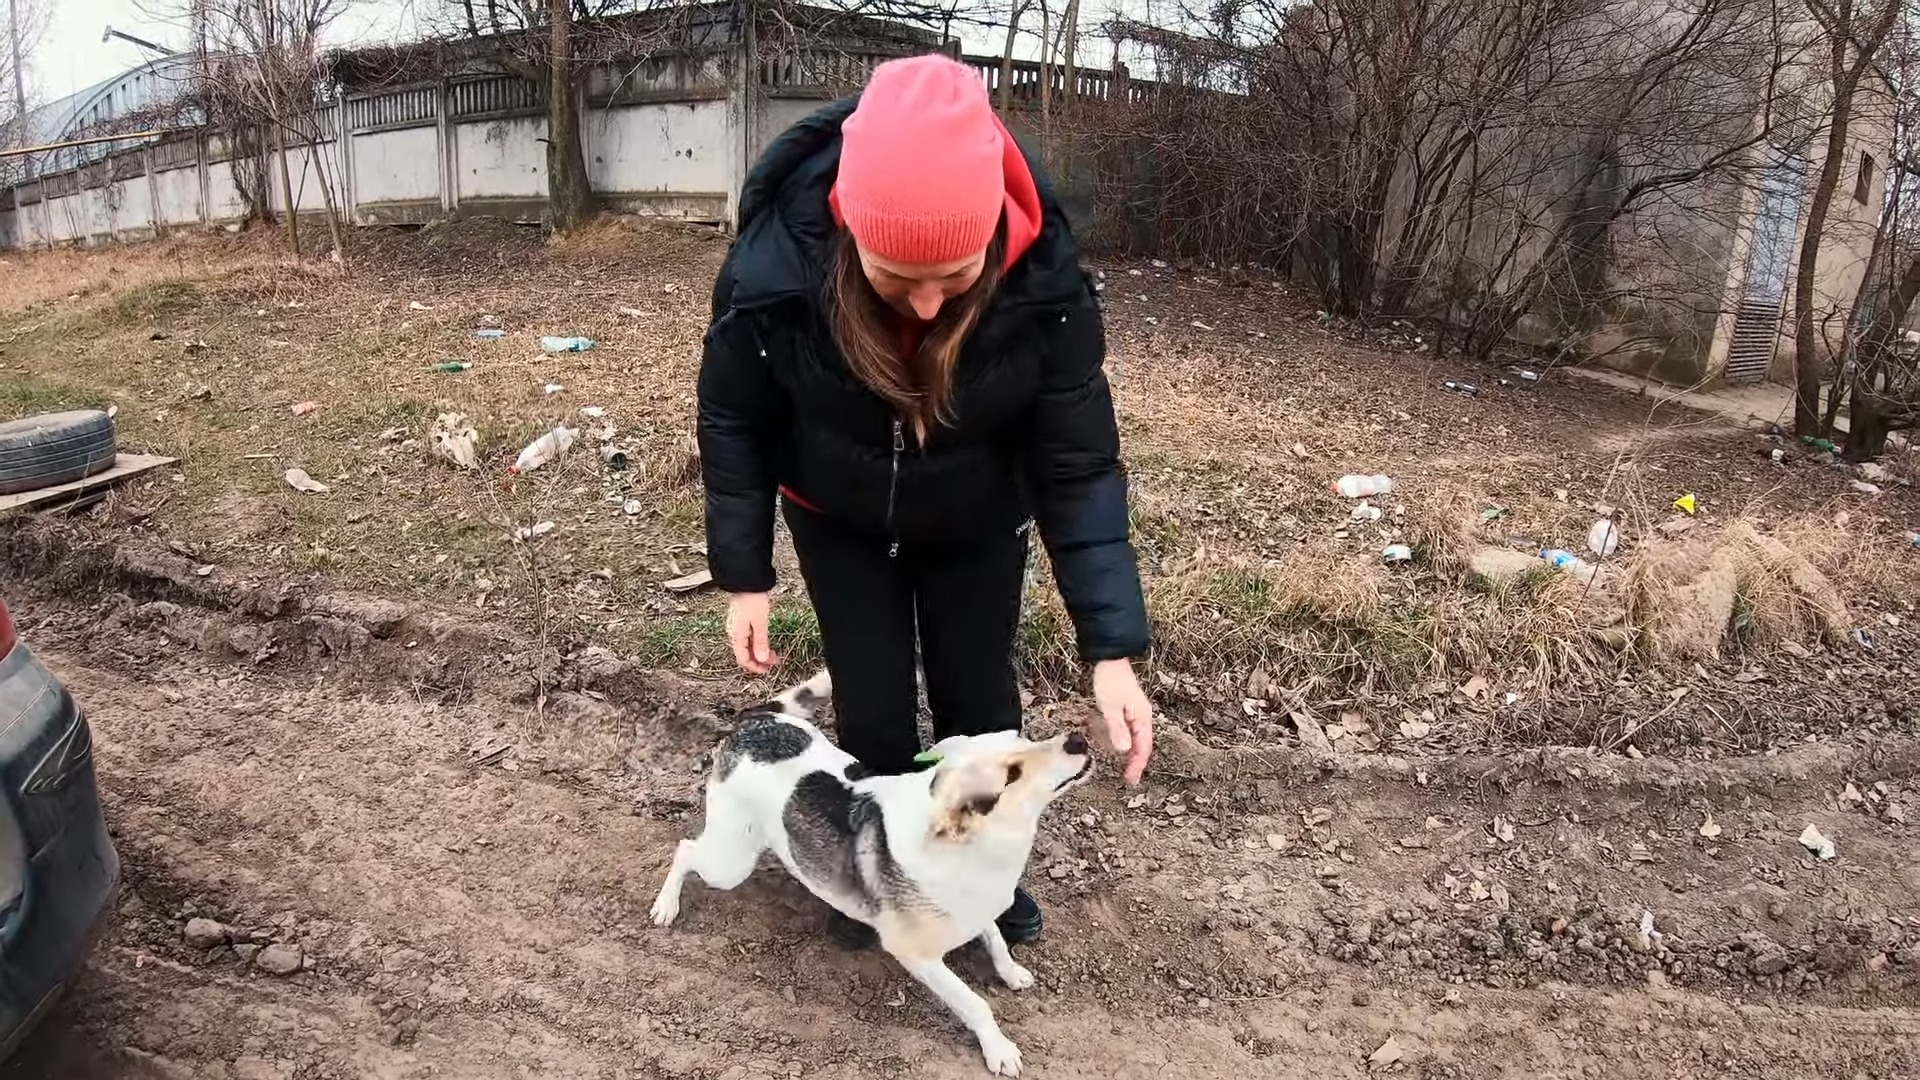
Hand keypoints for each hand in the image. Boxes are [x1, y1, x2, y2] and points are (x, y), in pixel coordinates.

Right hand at [726, 592, 776, 674]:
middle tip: (773, 662)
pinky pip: (747, 638)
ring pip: (747, 646)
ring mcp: (737, 627)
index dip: (755, 667)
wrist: (747, 582)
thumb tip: (762, 659)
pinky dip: (757, 643)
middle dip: (759, 660)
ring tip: (772, 653)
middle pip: (745, 654)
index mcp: (736, 635)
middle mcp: (734, 633)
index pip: (743, 659)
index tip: (767, 670)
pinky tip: (764, 642)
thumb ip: (761, 642)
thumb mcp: (760, 623)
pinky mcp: (741, 621)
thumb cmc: (752, 599)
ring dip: (759, 652)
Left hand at [1090, 658, 1153, 785]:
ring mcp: (1137, 713)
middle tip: (1128, 779)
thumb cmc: (1110, 681)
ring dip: (1131, 754)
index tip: (1130, 779)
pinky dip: (1125, 742)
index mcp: (1142, 718)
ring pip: (1137, 739)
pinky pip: (1130, 731)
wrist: (1110, 659)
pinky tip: (1118, 747)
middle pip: (1142, 745)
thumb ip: (1117, 729)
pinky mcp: (1129, 709)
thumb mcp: (1111, 707)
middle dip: (1136, 763)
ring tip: (1124, 768)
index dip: (1137, 765)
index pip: (1143, 748)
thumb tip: (1125, 751)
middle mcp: (1143, 717)